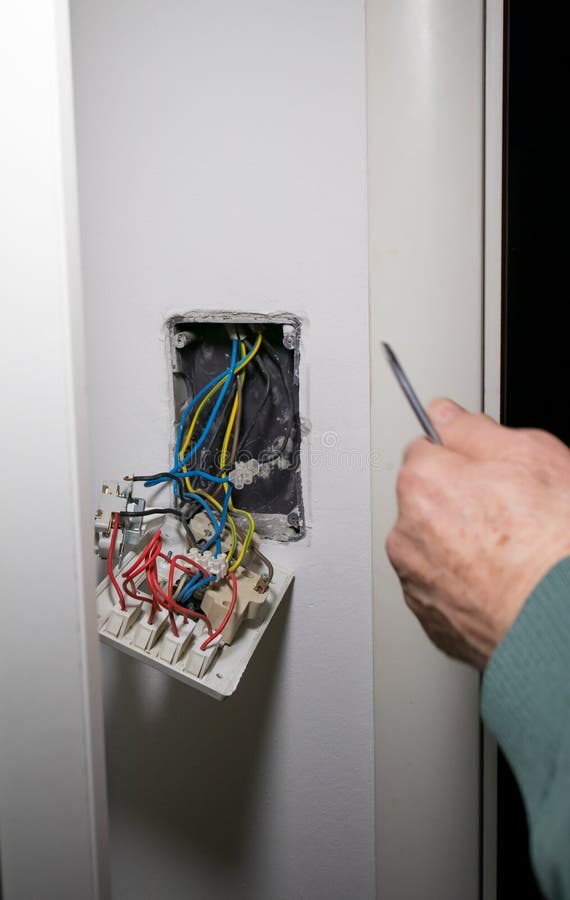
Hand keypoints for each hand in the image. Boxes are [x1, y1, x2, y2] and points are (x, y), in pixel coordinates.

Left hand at [386, 399, 569, 668]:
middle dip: (457, 501)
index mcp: (423, 484)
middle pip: (425, 501)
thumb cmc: (553, 547)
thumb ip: (476, 431)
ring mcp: (416, 581)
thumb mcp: (531, 456)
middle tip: (510, 512)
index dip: (462, 457)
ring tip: (509, 554)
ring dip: (458, 546)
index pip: (425, 450)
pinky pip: (442, 588)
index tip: (485, 468)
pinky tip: (501, 583)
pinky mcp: (431, 619)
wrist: (562, 622)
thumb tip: (446, 415)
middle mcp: (407, 533)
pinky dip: (464, 584)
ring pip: (432, 547)